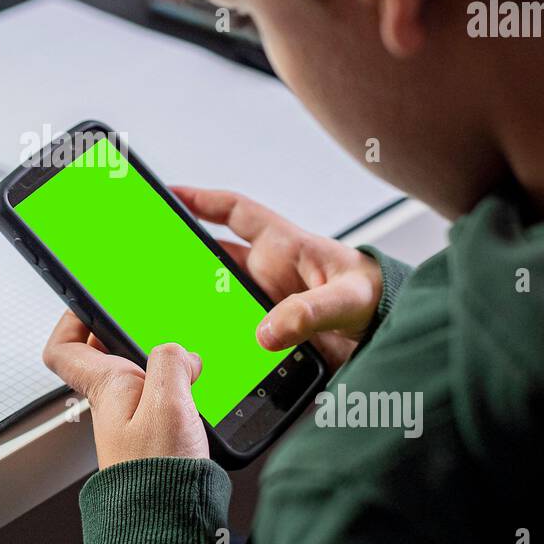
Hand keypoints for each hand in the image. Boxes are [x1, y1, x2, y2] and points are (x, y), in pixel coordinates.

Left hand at [43, 311, 209, 467]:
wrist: (170, 524)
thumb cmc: (158, 477)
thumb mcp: (167, 403)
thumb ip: (170, 363)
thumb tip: (179, 352)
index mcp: (106, 387)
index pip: (63, 349)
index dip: (70, 319)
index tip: (88, 299)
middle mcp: (114, 403)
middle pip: (104, 355)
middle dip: (124, 330)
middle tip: (146, 315)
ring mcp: (134, 420)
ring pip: (136, 375)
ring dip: (157, 357)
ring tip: (181, 346)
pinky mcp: (157, 437)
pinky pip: (159, 397)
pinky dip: (176, 383)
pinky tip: (199, 383)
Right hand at [173, 186, 383, 370]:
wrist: (394, 337)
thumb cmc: (377, 300)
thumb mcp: (347, 300)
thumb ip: (310, 311)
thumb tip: (267, 332)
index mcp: (285, 246)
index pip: (237, 212)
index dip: (203, 200)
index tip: (171, 194)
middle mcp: (270, 272)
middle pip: (215, 257)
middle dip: (183, 255)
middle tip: (149, 257)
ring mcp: (268, 302)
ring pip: (219, 295)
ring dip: (196, 301)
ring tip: (163, 307)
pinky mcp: (271, 333)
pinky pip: (233, 330)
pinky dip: (214, 336)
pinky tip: (198, 349)